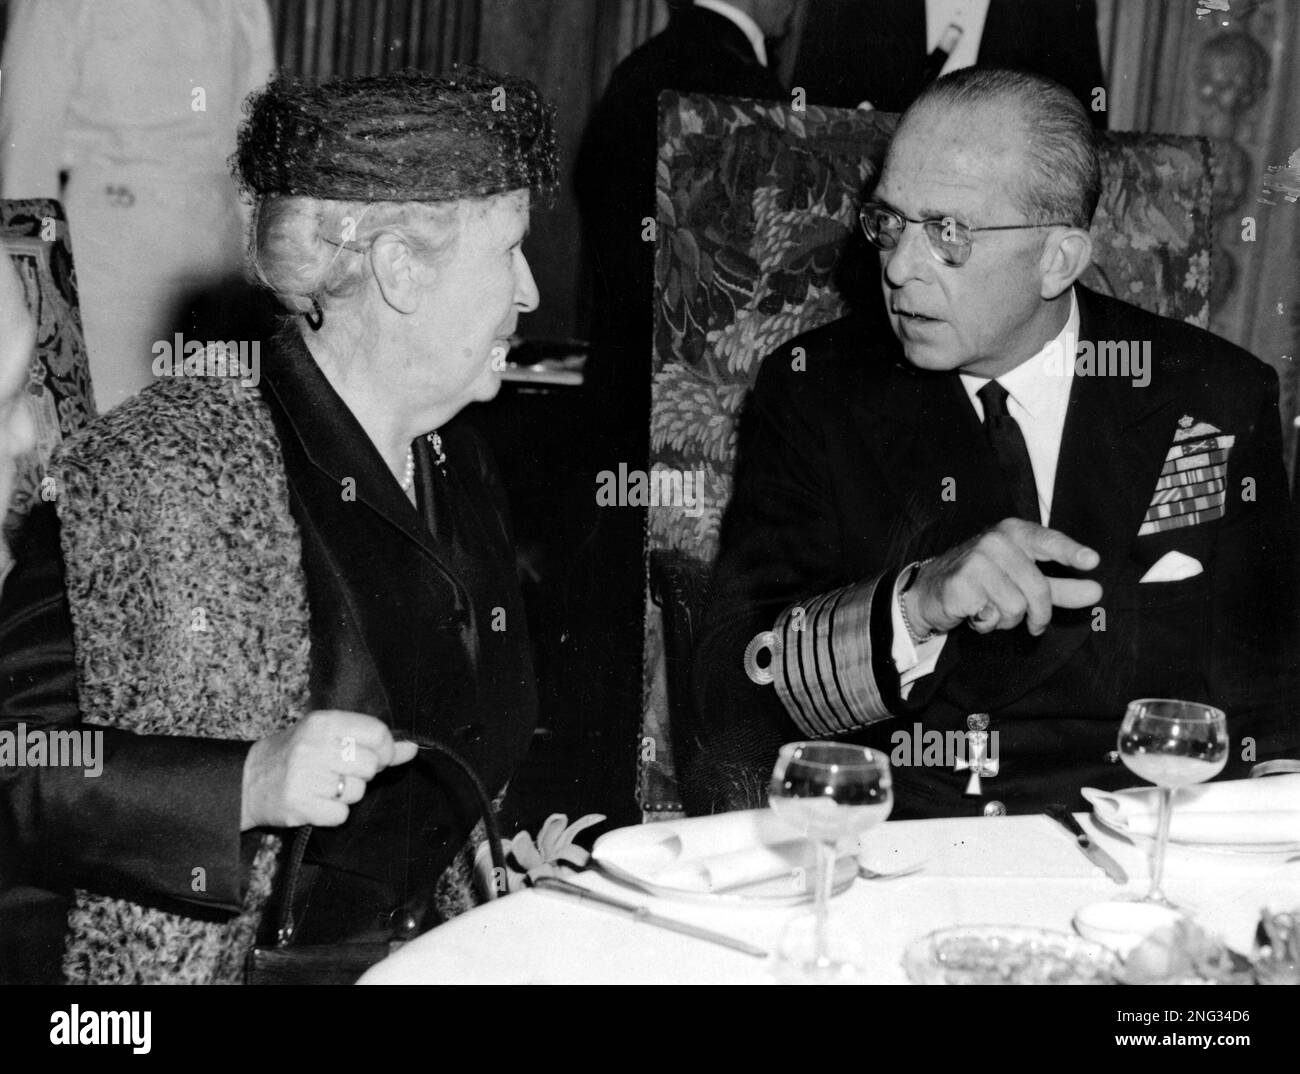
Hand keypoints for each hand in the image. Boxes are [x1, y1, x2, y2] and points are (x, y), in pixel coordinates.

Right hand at [240, 710, 417, 829]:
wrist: (247, 780)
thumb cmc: (296, 754)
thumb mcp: (330, 736)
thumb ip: (373, 741)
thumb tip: (412, 748)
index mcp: (323, 722)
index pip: (377, 733)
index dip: (386, 749)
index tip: (377, 757)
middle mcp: (314, 746)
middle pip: (371, 765)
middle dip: (363, 774)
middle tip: (340, 772)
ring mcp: (305, 776)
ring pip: (357, 791)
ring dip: (346, 794)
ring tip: (323, 786)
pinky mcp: (300, 805)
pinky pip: (341, 814)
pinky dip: (333, 813)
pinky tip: (316, 802)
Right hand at [905, 519, 1101, 637]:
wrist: (930, 591)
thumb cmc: (983, 583)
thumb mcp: (1023, 581)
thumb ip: (1060, 587)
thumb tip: (1096, 592)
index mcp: (1014, 533)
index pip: (1048, 540)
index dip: (1071, 552)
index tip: (1092, 561)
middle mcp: (996, 541)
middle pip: (1038, 588)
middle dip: (1040, 615)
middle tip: (1035, 626)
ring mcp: (976, 560)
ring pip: (1017, 606)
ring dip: (1008, 620)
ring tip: (992, 611)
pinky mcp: (961, 583)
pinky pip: (993, 616)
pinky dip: (987, 624)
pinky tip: (975, 613)